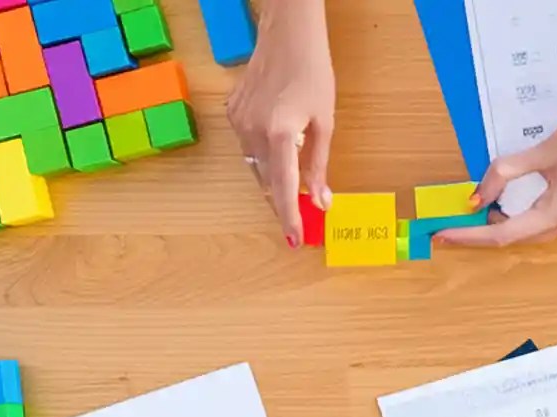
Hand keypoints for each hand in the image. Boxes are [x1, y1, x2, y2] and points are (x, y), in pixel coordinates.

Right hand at [227, 0, 334, 247]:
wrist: (287, 35)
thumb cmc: (313, 74)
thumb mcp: (325, 123)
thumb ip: (319, 165)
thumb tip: (321, 202)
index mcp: (281, 133)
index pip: (284, 187)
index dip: (289, 216)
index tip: (294, 240)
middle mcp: (253, 130)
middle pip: (267, 180)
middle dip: (282, 202)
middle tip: (298, 222)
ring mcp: (238, 122)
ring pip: (256, 166)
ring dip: (273, 179)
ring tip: (291, 191)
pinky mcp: (232, 113)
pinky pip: (248, 146)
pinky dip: (263, 156)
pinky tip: (278, 151)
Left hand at [439, 102, 556, 246]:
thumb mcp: (539, 152)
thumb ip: (504, 174)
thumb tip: (477, 198)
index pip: (506, 233)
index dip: (472, 235)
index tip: (445, 235)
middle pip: (517, 239)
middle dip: (483, 234)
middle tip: (452, 227)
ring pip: (529, 234)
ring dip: (502, 227)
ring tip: (477, 213)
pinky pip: (542, 225)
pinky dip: (519, 220)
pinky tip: (504, 209)